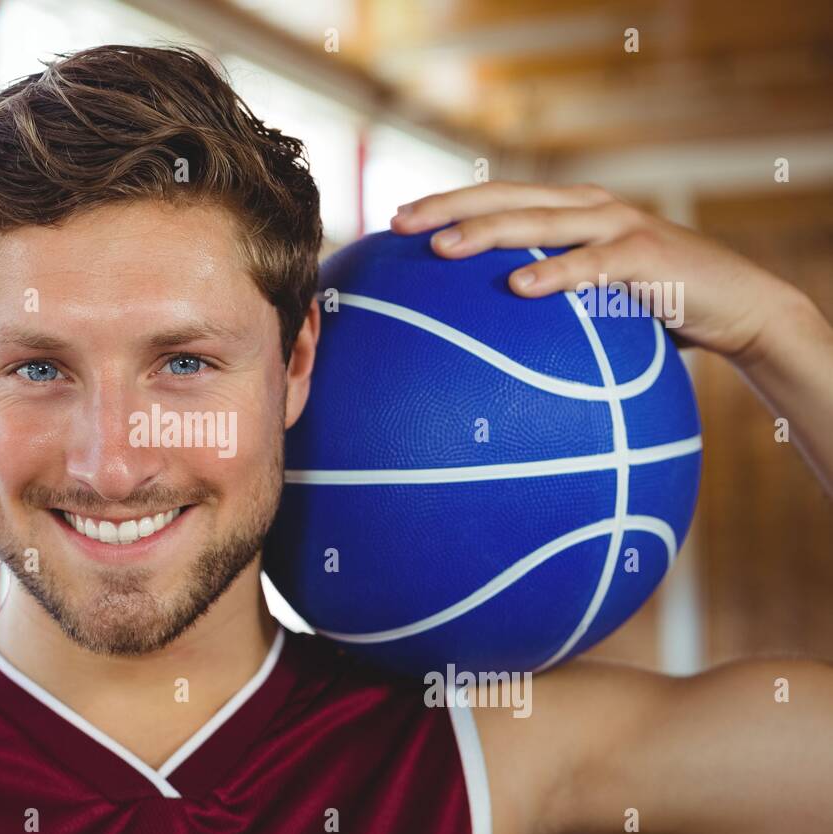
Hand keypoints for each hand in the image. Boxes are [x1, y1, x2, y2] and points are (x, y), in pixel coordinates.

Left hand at [390, 181, 810, 366]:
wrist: (736, 306)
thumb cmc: (650, 308)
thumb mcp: (588, 299)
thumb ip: (544, 300)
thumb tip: (479, 339)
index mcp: (568, 211)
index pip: (498, 197)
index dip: (447, 202)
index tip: (395, 221)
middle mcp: (588, 208)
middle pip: (508, 198)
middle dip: (450, 207)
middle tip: (399, 224)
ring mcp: (618, 227)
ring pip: (541, 222)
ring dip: (488, 232)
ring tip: (442, 248)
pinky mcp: (647, 257)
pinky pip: (593, 265)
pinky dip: (557, 274)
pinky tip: (519, 288)